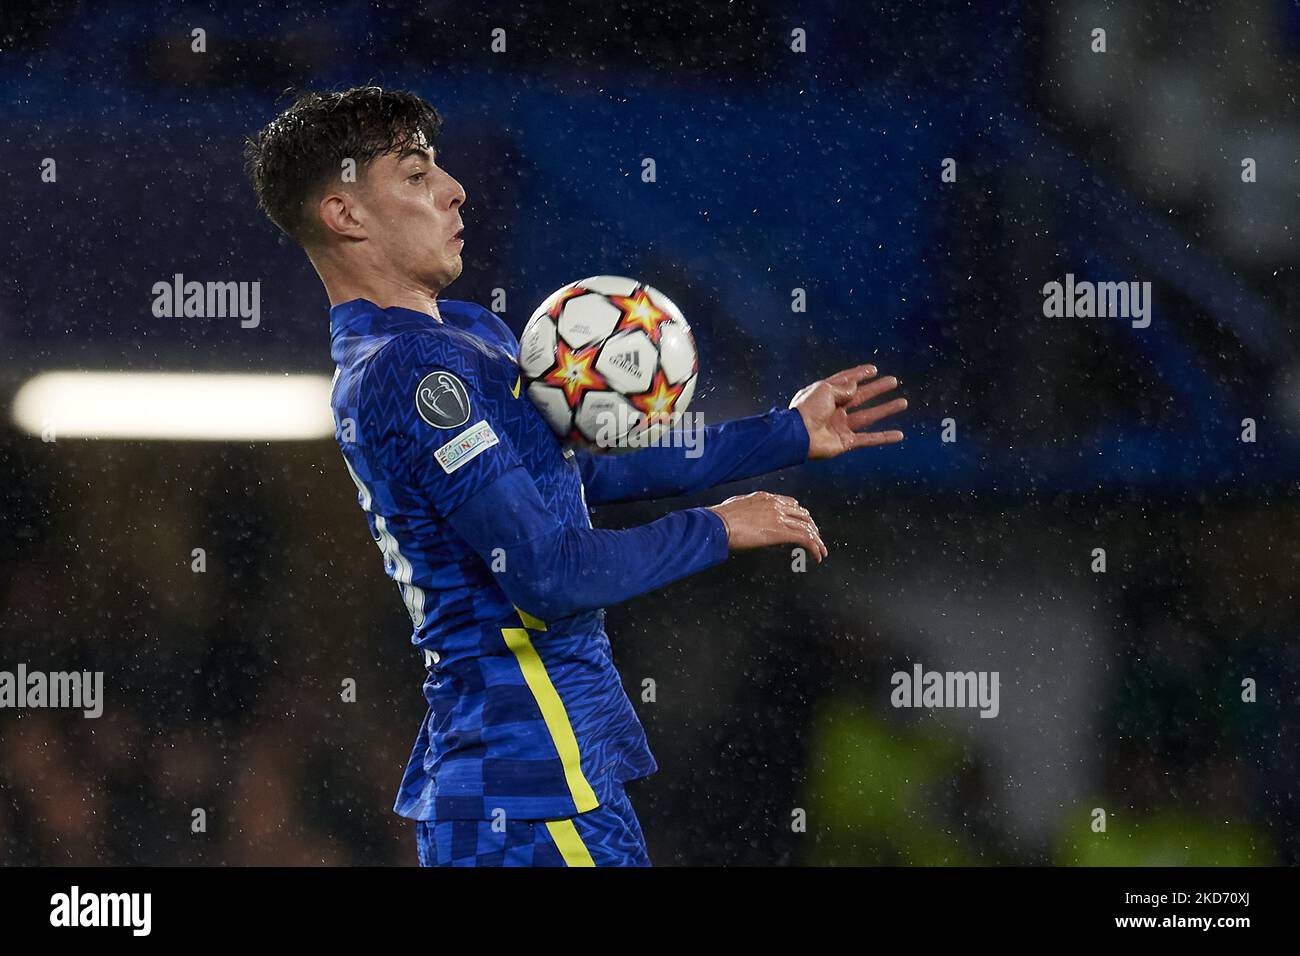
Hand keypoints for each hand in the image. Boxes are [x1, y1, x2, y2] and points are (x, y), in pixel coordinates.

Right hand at [707, 491, 826, 561]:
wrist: (717, 523)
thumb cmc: (719, 518)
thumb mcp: (735, 506)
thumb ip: (745, 509)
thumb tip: (742, 515)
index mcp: (765, 498)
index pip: (791, 503)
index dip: (801, 515)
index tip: (804, 524)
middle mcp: (776, 505)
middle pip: (803, 515)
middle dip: (812, 528)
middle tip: (815, 539)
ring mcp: (779, 518)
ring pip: (807, 528)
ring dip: (817, 541)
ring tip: (821, 551)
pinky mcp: (780, 532)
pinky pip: (804, 539)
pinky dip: (814, 548)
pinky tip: (817, 556)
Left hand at [789, 364, 906, 460]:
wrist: (799, 436)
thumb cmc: (808, 409)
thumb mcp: (825, 389)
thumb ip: (843, 387)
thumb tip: (855, 386)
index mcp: (825, 394)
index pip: (845, 381)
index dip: (859, 374)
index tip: (874, 369)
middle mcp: (834, 409)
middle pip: (860, 396)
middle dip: (877, 389)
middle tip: (893, 381)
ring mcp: (840, 426)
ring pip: (869, 416)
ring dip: (886, 409)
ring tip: (903, 402)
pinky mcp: (846, 442)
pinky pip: (869, 438)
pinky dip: (885, 437)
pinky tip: (900, 435)